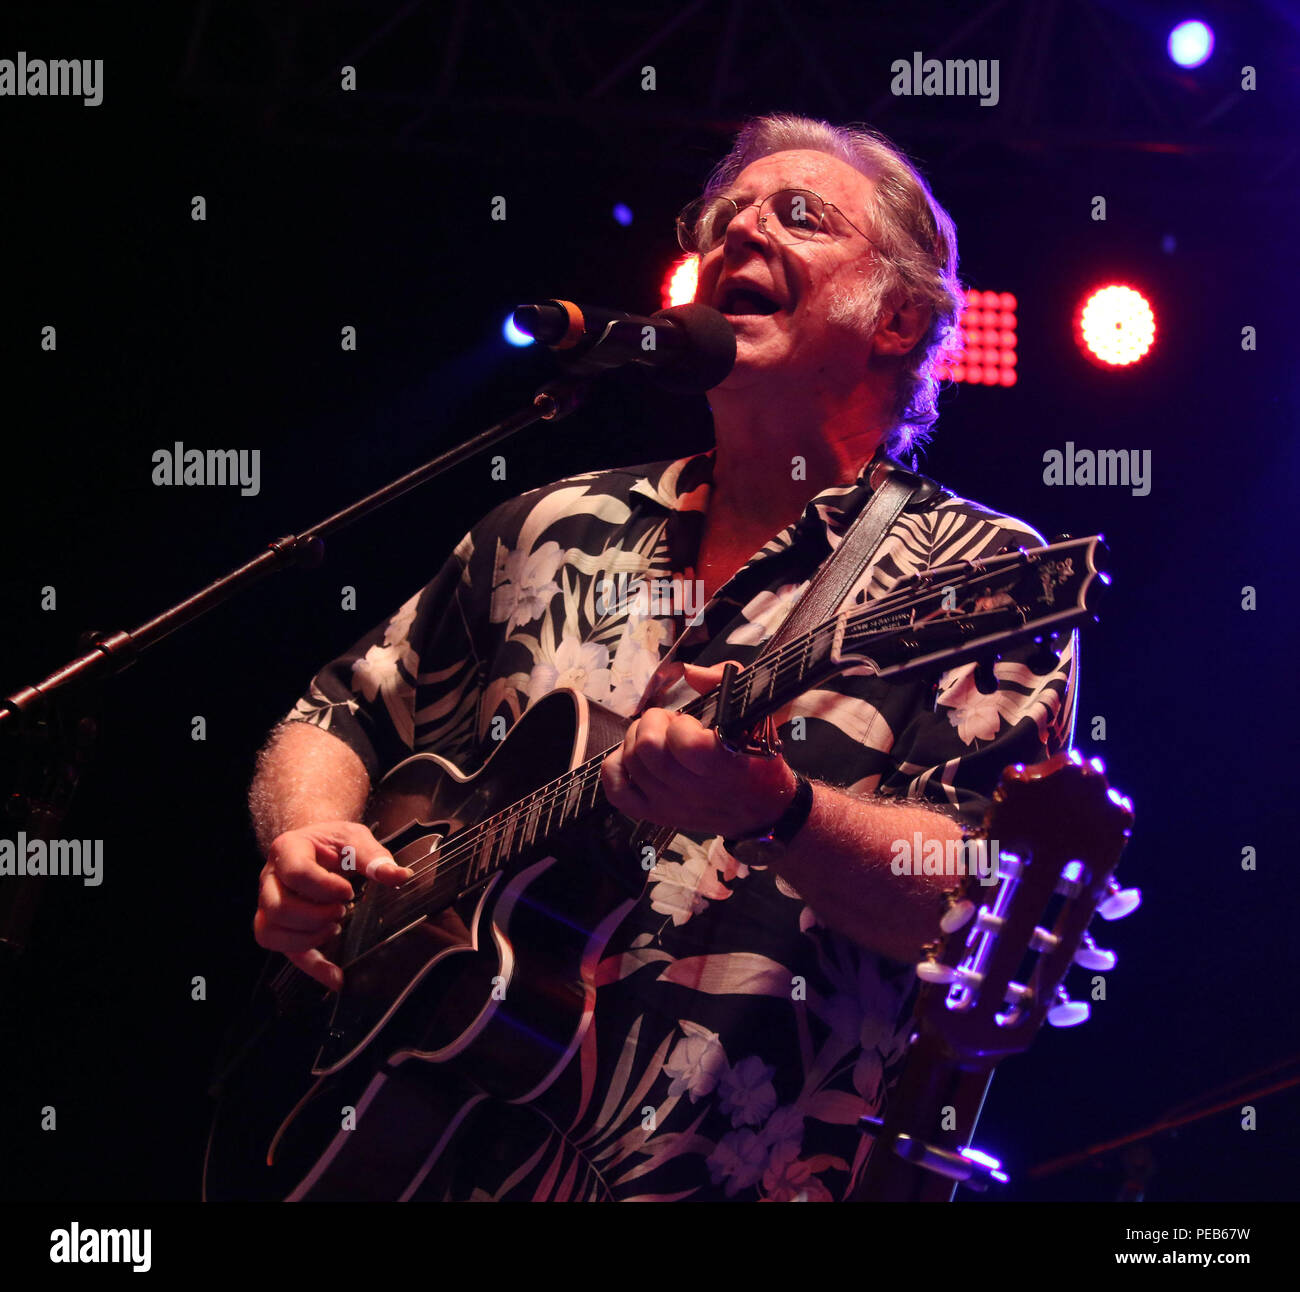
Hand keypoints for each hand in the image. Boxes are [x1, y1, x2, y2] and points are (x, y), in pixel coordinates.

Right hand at [254, 820, 411, 991]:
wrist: (319, 844)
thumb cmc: (334, 842)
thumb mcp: (355, 839)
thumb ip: (374, 857)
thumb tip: (398, 876)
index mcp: (286, 850)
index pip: (296, 873)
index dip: (325, 887)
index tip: (348, 891)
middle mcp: (270, 879)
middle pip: (278, 908)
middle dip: (315, 915)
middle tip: (343, 909)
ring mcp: (269, 904)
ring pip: (271, 932)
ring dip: (308, 937)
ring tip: (335, 926)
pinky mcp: (280, 926)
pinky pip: (284, 952)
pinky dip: (312, 967)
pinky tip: (336, 976)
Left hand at [600, 661, 797, 839]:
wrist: (758, 811)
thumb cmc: (756, 760)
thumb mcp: (754, 717)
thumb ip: (722, 685)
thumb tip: (689, 672)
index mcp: (722, 766)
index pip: (683, 742)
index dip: (681, 724)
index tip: (693, 724)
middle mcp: (692, 790)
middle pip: (645, 746)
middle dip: (653, 723)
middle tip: (670, 726)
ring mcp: (668, 805)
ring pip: (629, 760)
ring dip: (637, 739)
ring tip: (658, 740)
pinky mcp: (652, 814)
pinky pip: (615, 788)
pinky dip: (617, 766)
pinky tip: (633, 759)